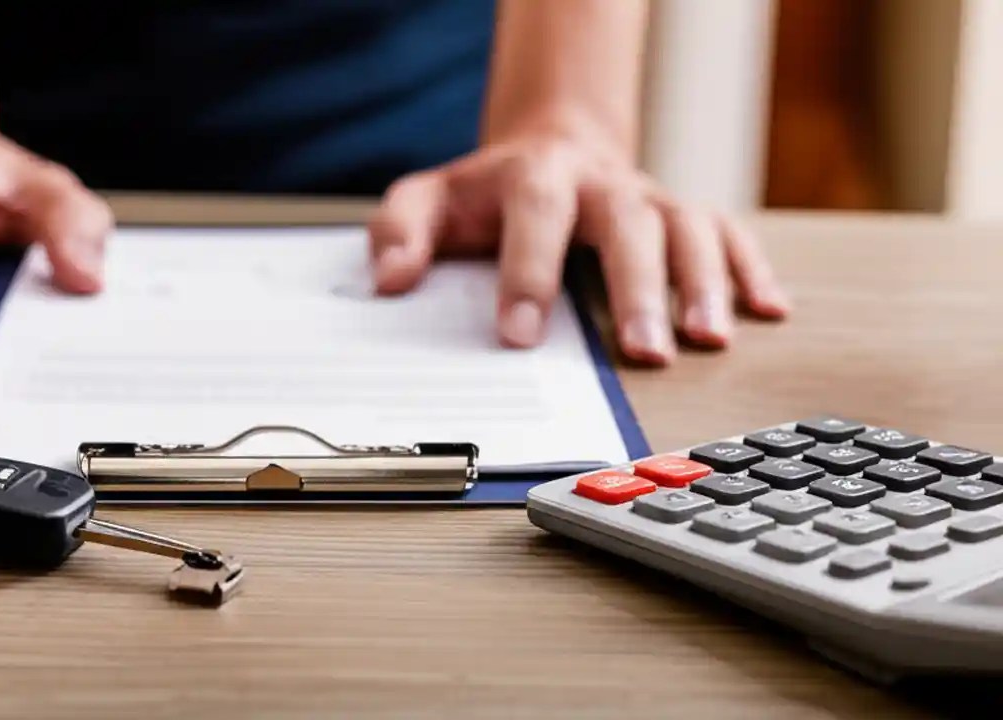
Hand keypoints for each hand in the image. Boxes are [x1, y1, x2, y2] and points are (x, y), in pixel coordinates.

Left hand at [367, 129, 789, 363]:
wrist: (550, 151)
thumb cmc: (487, 193)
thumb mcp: (428, 200)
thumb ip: (399, 231)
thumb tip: (389, 281)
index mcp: (535, 177)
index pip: (535, 219)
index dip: (528, 274)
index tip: (520, 335)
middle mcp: (603, 185)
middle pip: (629, 225)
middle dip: (639, 288)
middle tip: (645, 350)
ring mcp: (650, 198)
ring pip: (690, 229)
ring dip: (705, 284)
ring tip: (710, 338)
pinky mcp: (683, 215)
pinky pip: (729, 233)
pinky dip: (752, 269)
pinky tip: (769, 311)